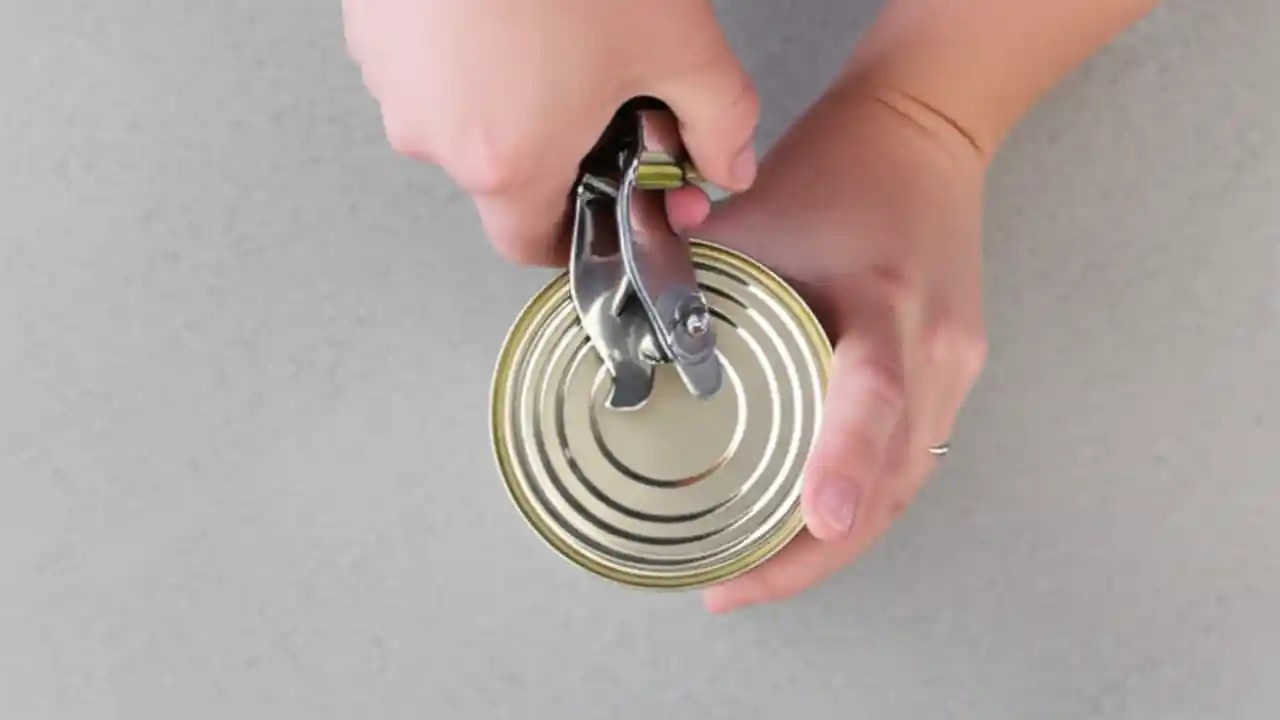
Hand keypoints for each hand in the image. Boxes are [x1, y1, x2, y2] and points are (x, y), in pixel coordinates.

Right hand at [342, 0, 757, 264]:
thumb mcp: (676, 42)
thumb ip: (719, 120)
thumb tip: (730, 162)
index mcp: (506, 161)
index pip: (529, 243)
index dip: (575, 231)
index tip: (601, 204)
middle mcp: (433, 132)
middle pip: (501, 172)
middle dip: (555, 142)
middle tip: (599, 87)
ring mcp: (391, 76)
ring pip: (460, 114)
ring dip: (508, 92)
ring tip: (553, 30)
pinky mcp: (372, 26)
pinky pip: (426, 62)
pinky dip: (467, 50)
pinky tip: (509, 10)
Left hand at [688, 82, 989, 611]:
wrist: (922, 132)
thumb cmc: (836, 168)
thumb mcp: (752, 219)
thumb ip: (684, 280)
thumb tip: (611, 342)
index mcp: (886, 298)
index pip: (873, 394)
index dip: (844, 461)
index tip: (819, 521)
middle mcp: (934, 346)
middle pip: (893, 477)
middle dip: (815, 553)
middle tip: (734, 588)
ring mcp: (955, 368)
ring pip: (905, 486)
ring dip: (838, 545)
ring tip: (758, 578)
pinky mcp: (956, 376)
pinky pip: (913, 461)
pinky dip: (862, 503)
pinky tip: (811, 529)